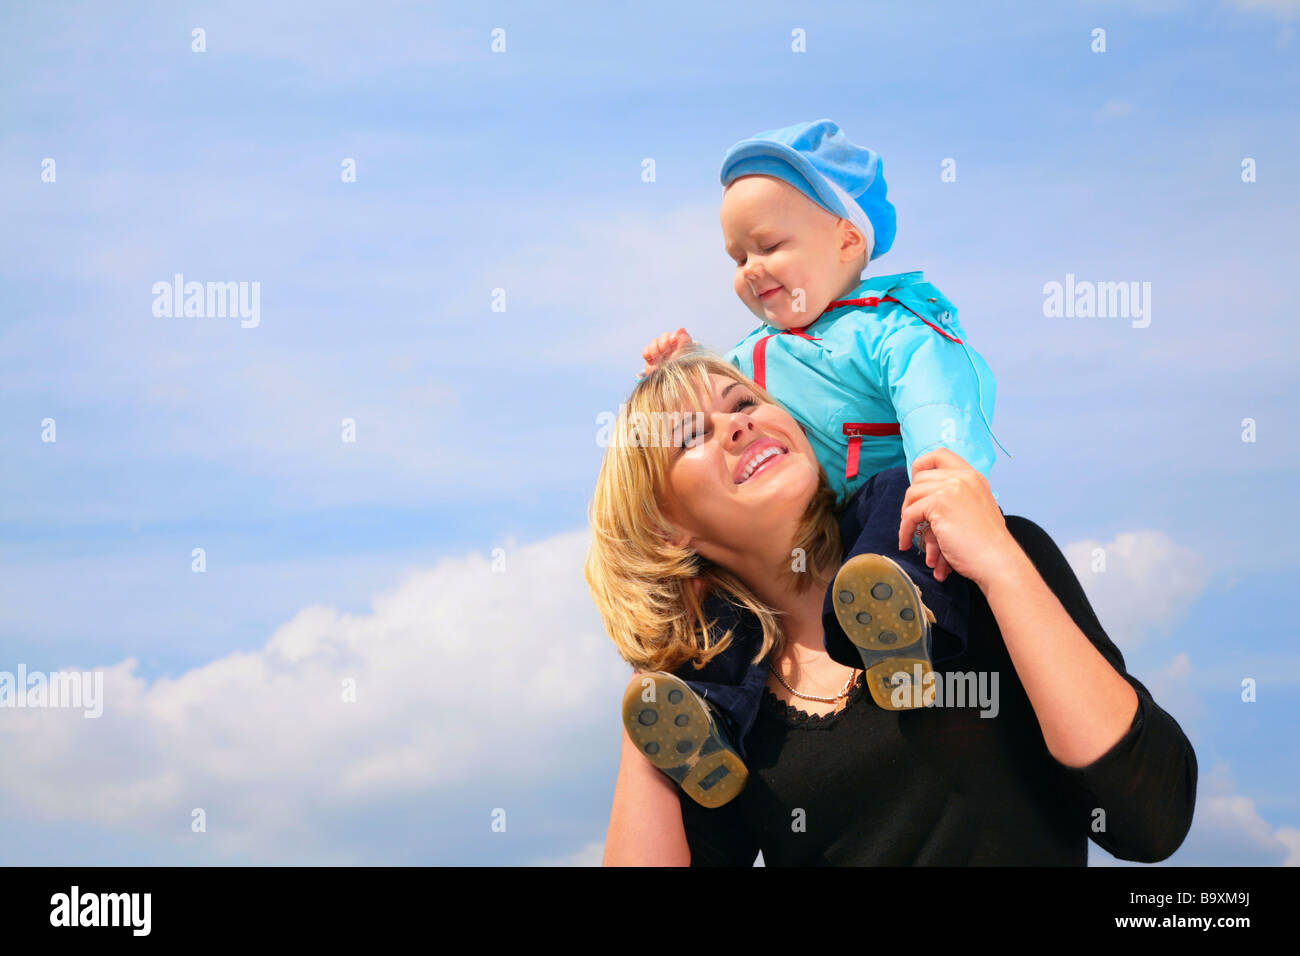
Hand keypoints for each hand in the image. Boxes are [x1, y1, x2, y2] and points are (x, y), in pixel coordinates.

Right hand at [640, 328, 692, 377]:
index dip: (671, 337)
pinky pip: (646, 351)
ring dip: (655, 349)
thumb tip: (681, 329)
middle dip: (663, 343)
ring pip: (654, 342)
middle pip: (663, 337)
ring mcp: (660, 353)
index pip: (675, 334)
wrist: (673, 386)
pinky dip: (647, 353)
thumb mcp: (687, 356)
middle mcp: (671, 348)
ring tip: (658, 358)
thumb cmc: (683, 371)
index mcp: (682, 346)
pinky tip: (652, 359)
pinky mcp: (651, 360)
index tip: (672, 342)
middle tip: (664, 352)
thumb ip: (685, 341)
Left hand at [897, 448, 1019, 589]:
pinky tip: (906, 543)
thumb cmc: (986, 544)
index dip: (922, 465)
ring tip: (909, 534)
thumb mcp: (976, 509)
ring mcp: (951, 488)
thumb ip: (957, 497)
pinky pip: (909, 514)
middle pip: (920, 477)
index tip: (915, 481)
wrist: (997, 560)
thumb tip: (925, 499)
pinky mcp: (939, 504)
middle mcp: (962, 477)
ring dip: (906, 516)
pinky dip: (904, 530)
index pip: (940, 455)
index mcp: (973, 476)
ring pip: (912, 495)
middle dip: (911, 499)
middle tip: (910, 518)